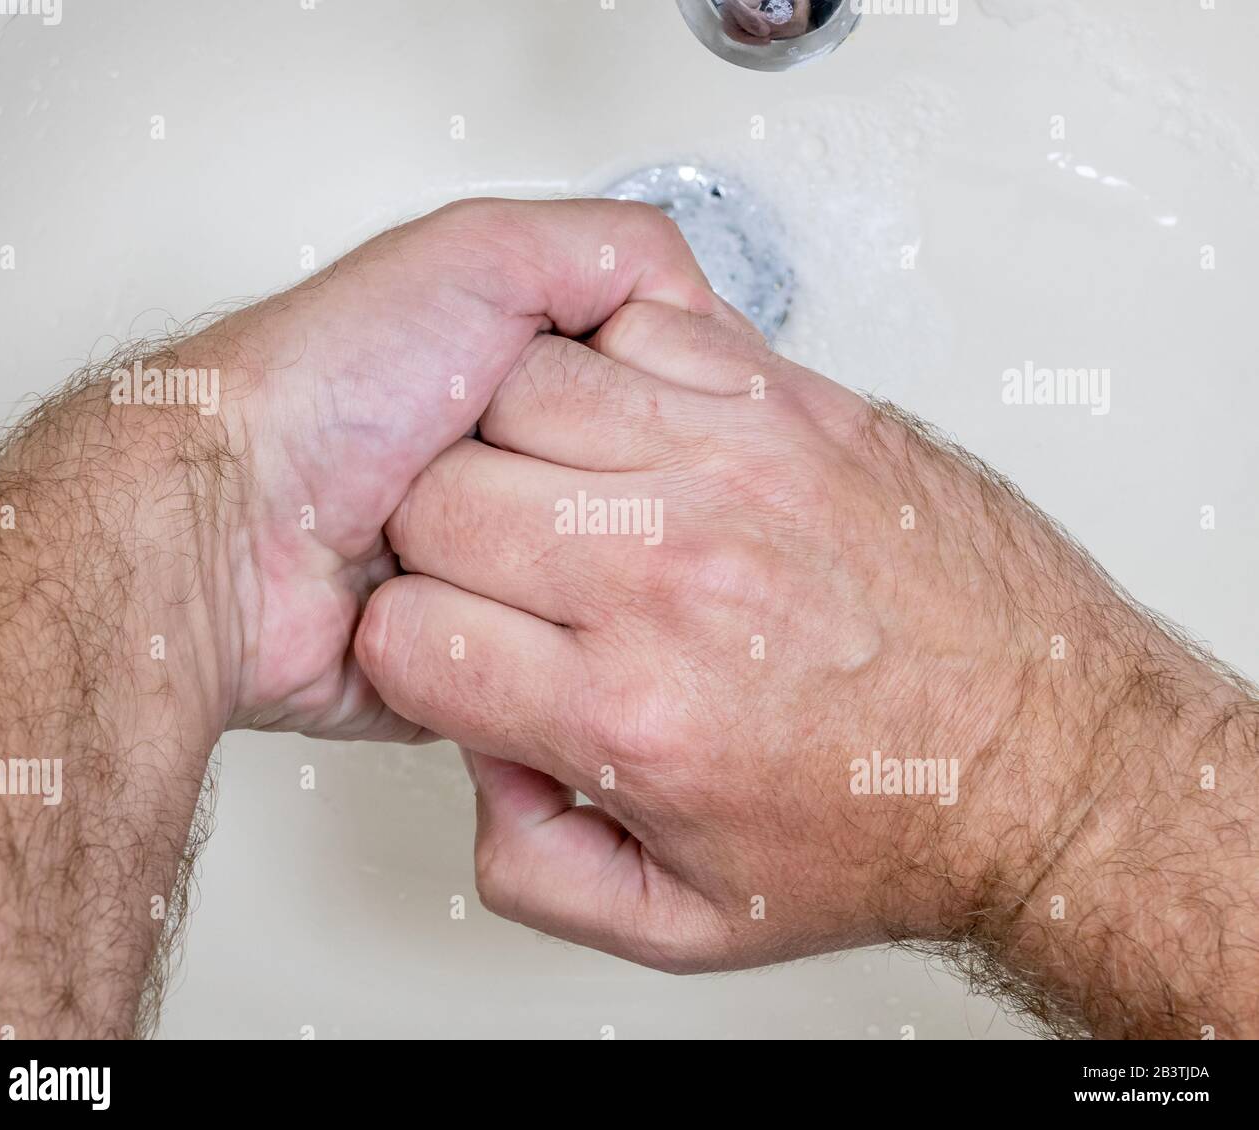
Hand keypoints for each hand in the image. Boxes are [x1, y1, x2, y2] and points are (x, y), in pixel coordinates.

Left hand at [0, 199, 715, 1035]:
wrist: (222, 532)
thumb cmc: (322, 387)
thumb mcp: (482, 257)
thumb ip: (611, 253)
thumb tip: (699, 303)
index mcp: (523, 389)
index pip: (656, 411)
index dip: (662, 422)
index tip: (656, 425)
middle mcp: (510, 481)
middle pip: (639, 507)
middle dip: (601, 500)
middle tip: (518, 488)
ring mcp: (494, 572)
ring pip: (604, 591)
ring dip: (559, 576)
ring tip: (495, 548)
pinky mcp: (477, 660)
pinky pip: (554, 669)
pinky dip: (537, 649)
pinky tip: (501, 617)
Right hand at [357, 299, 1258, 1036]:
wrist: (1046, 757)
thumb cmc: (885, 821)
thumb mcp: (687, 919)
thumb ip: (538, 863)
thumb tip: (484, 757)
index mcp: (631, 713)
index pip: (407, 633)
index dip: (411, 647)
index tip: (460, 651)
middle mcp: (673, 577)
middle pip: (438, 498)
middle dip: (441, 541)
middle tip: (503, 574)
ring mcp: (734, 472)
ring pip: (518, 394)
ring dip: (514, 446)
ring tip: (567, 498)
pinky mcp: (793, 409)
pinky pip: (636, 330)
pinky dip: (612, 369)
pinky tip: (638, 435)